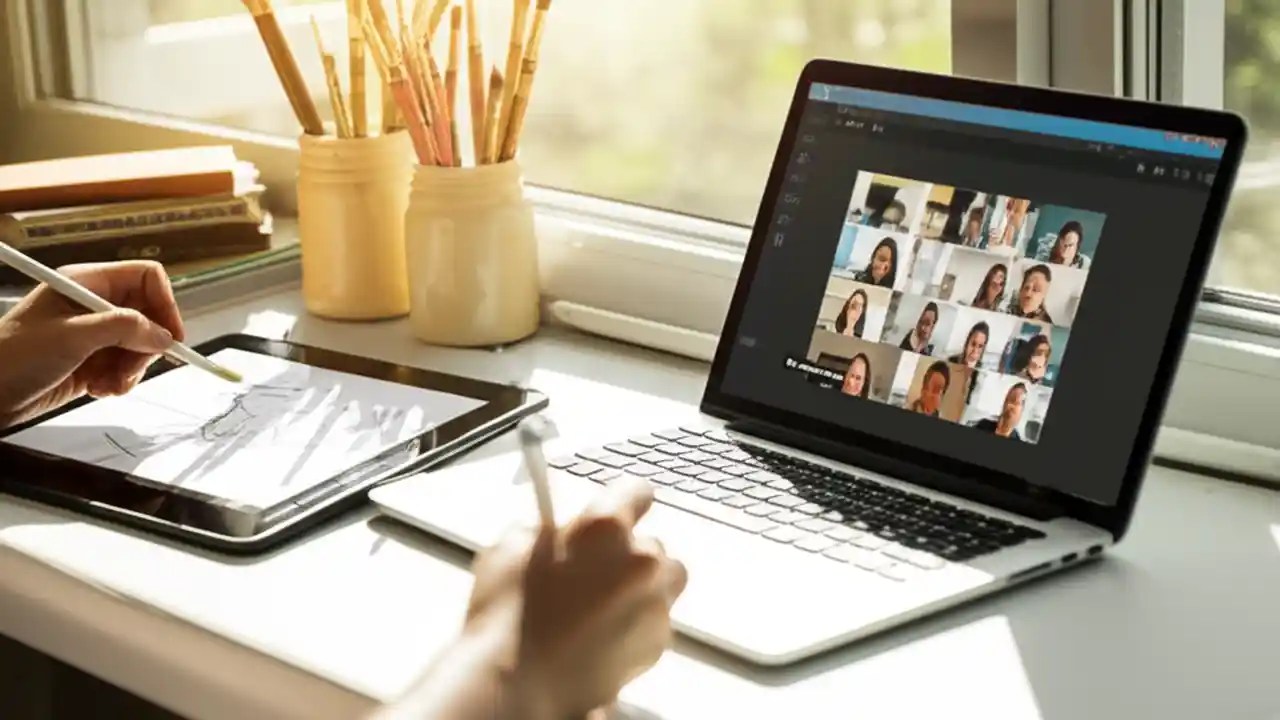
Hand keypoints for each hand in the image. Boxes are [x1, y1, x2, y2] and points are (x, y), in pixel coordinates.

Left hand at [0, 261, 183, 427]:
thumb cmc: (16, 357)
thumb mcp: (72, 337)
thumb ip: (124, 329)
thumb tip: (164, 336)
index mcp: (87, 283)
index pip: (146, 278)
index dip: (164, 304)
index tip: (171, 338)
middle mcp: (94, 304)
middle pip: (148, 315)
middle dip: (145, 346)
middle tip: (130, 369)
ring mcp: (93, 333)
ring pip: (140, 345)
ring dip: (132, 369)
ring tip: (109, 385)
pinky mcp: (90, 360)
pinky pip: (125, 366)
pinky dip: (119, 381)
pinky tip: (98, 389)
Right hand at [467, 476, 687, 719]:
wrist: (517, 683)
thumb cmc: (508, 616)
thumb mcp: (512, 547)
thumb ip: (546, 529)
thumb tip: (559, 531)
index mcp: (605, 528)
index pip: (637, 491)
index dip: (624, 500)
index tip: (618, 510)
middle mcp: (640, 561)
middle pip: (652, 544)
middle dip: (626, 555)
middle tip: (594, 572)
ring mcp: (654, 604)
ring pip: (663, 583)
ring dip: (640, 587)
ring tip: (601, 606)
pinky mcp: (657, 643)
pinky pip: (656, 622)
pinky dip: (636, 624)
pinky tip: (601, 634)